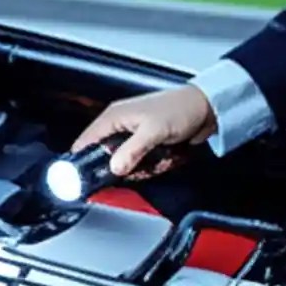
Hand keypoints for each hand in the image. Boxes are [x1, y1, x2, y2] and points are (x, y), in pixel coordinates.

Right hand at [70, 85, 216, 175]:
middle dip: (109, 167)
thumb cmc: (179, 110)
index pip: (87, 139)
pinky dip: (139, 165)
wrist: (205, 108)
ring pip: (118, 158)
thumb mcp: (154, 132)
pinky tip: (152, 165)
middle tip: (122, 176)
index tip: (81, 177)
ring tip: (145, 167)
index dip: (81, 158)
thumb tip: (114, 168)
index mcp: (115, 116)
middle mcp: (119, 123)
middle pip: (101, 152)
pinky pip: (133, 158)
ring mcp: (132, 133)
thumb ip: (133, 150)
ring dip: (129, 167)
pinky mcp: (144, 141)